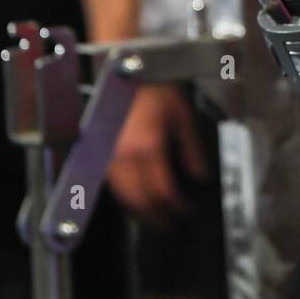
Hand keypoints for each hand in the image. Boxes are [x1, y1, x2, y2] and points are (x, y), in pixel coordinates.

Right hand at [107, 84, 208, 226]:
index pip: (163, 191)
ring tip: (157, 217)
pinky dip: (127, 198)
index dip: (176, 207)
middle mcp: (124, 156)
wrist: (125, 73)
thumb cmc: (152, 88)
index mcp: (147, 147)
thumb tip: (200, 175)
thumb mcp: (182, 114)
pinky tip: (138, 199)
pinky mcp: (100, 154)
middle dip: (157, 217)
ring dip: (140, 212)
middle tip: (172, 225)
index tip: (186, 212)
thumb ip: (192, 149)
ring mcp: (107, 157)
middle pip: (140, 201)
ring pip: (123, 197)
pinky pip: (113, 185)